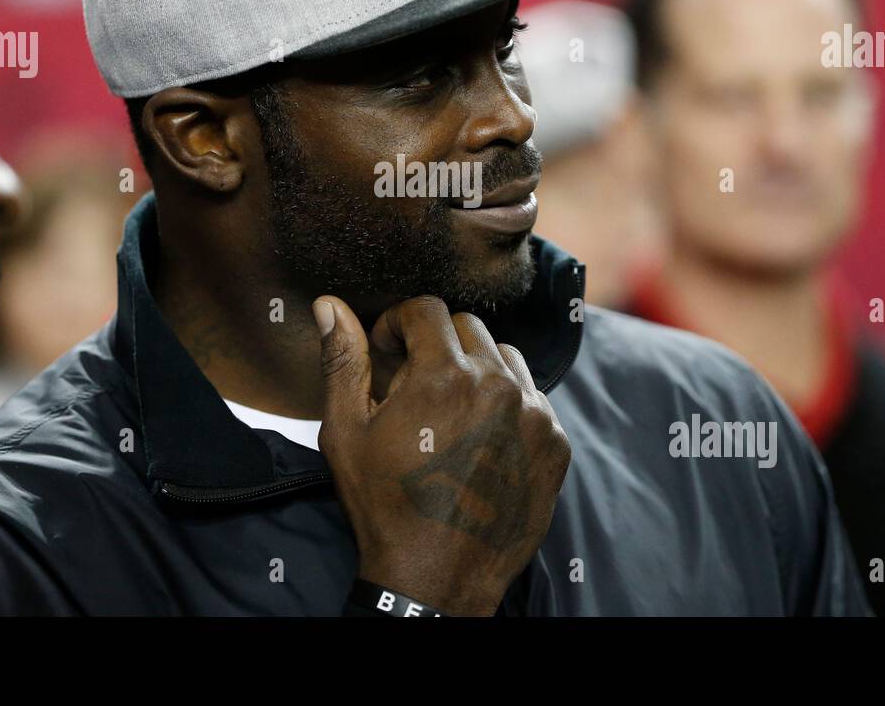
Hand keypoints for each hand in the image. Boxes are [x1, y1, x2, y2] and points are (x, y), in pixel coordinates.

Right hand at [313, 294, 570, 616]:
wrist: (436, 579)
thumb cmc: (384, 505)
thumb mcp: (347, 432)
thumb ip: (342, 361)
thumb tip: (330, 304)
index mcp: (444, 375)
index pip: (426, 309)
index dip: (397, 323)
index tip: (387, 349)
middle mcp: (497, 385)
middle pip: (467, 328)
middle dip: (436, 344)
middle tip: (414, 384)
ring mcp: (534, 414)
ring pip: (505, 358)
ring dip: (476, 370)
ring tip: (450, 411)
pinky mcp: (555, 442)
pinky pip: (532, 398)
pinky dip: (507, 405)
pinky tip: (480, 438)